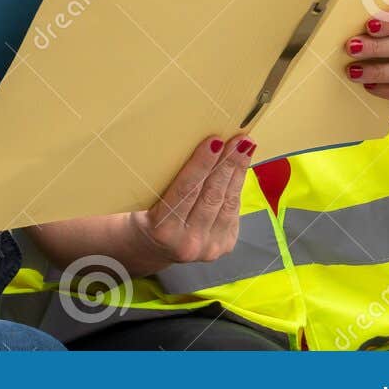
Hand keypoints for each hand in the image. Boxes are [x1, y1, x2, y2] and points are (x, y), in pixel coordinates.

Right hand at [126, 135, 254, 269]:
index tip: (214, 141)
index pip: (186, 191)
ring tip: (245, 146)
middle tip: (238, 139)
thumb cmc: (146, 214)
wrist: (152, 248)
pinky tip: (240, 167)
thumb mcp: (142, 201)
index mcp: (163, 230)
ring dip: (238, 171)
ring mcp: (209, 247)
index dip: (201, 165)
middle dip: (227, 164)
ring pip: (227, 202)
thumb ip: (162, 181)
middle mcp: (188, 242)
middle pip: (211, 195)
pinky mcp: (224, 245)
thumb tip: (185, 145)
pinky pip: (233, 210)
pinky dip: (237, 185)